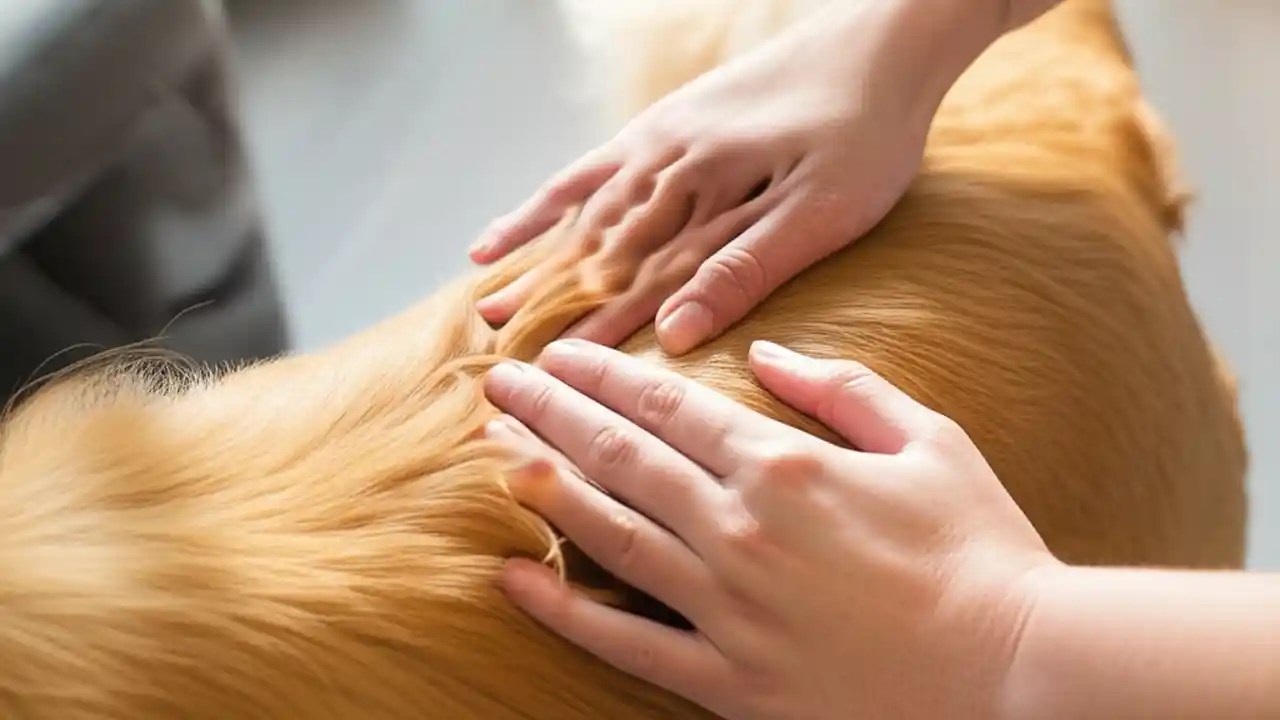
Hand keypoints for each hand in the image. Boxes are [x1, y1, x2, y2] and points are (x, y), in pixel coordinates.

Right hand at [472, 0, 986, 354]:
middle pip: (596, 250)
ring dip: (535, 258)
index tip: (556, 381)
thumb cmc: (866, 134)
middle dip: (548, 304)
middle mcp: (666, 169)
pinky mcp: (661, 125)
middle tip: (499, 354)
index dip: (596, 334)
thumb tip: (676, 333)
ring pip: (582, 213)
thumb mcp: (822, 214)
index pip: (638, 282)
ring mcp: (657, 143)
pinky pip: (588, 169)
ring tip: (485, 299)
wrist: (877, 42)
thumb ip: (745, 273)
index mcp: (704, 196)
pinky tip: (508, 227)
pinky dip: (546, 201)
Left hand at [483, 339, 1056, 719]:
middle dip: (549, 414)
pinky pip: (627, 642)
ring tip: (489, 452)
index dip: (601, 374)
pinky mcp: (730, 682)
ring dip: (541, 486)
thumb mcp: (929, 439)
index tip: (555, 352)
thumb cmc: (982, 549)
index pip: (666, 405)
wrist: (1020, 671)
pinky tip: (513, 577)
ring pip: (607, 533)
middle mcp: (740, 530)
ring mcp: (727, 610)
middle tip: (494, 385)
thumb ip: (842, 386)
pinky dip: (563, 611)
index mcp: (784, 466)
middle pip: (618, 457)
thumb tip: (767, 348)